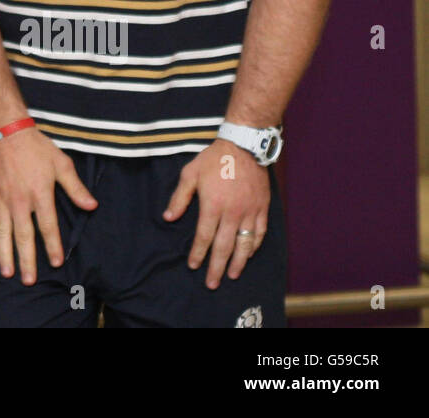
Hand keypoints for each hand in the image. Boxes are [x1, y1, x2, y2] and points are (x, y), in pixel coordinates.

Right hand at [0, 127, 96, 284]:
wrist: (6, 131)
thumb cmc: (37, 148)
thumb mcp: (61, 164)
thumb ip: (75, 188)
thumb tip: (92, 206)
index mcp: (40, 194)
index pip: (48, 226)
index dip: (53, 246)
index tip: (57, 262)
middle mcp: (19, 201)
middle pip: (24, 236)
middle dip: (27, 260)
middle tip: (28, 281)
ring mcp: (1, 199)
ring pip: (2, 232)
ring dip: (5, 253)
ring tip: (7, 272)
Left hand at [164, 139, 268, 288]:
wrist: (244, 146)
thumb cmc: (214, 159)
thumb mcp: (190, 174)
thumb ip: (180, 197)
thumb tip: (168, 217)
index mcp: (213, 205)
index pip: (204, 237)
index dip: (198, 253)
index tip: (193, 265)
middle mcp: (233, 213)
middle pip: (224, 247)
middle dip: (217, 267)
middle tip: (212, 283)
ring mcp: (250, 212)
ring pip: (244, 245)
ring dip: (238, 262)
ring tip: (232, 275)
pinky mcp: (262, 209)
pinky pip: (260, 234)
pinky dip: (254, 247)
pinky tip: (248, 254)